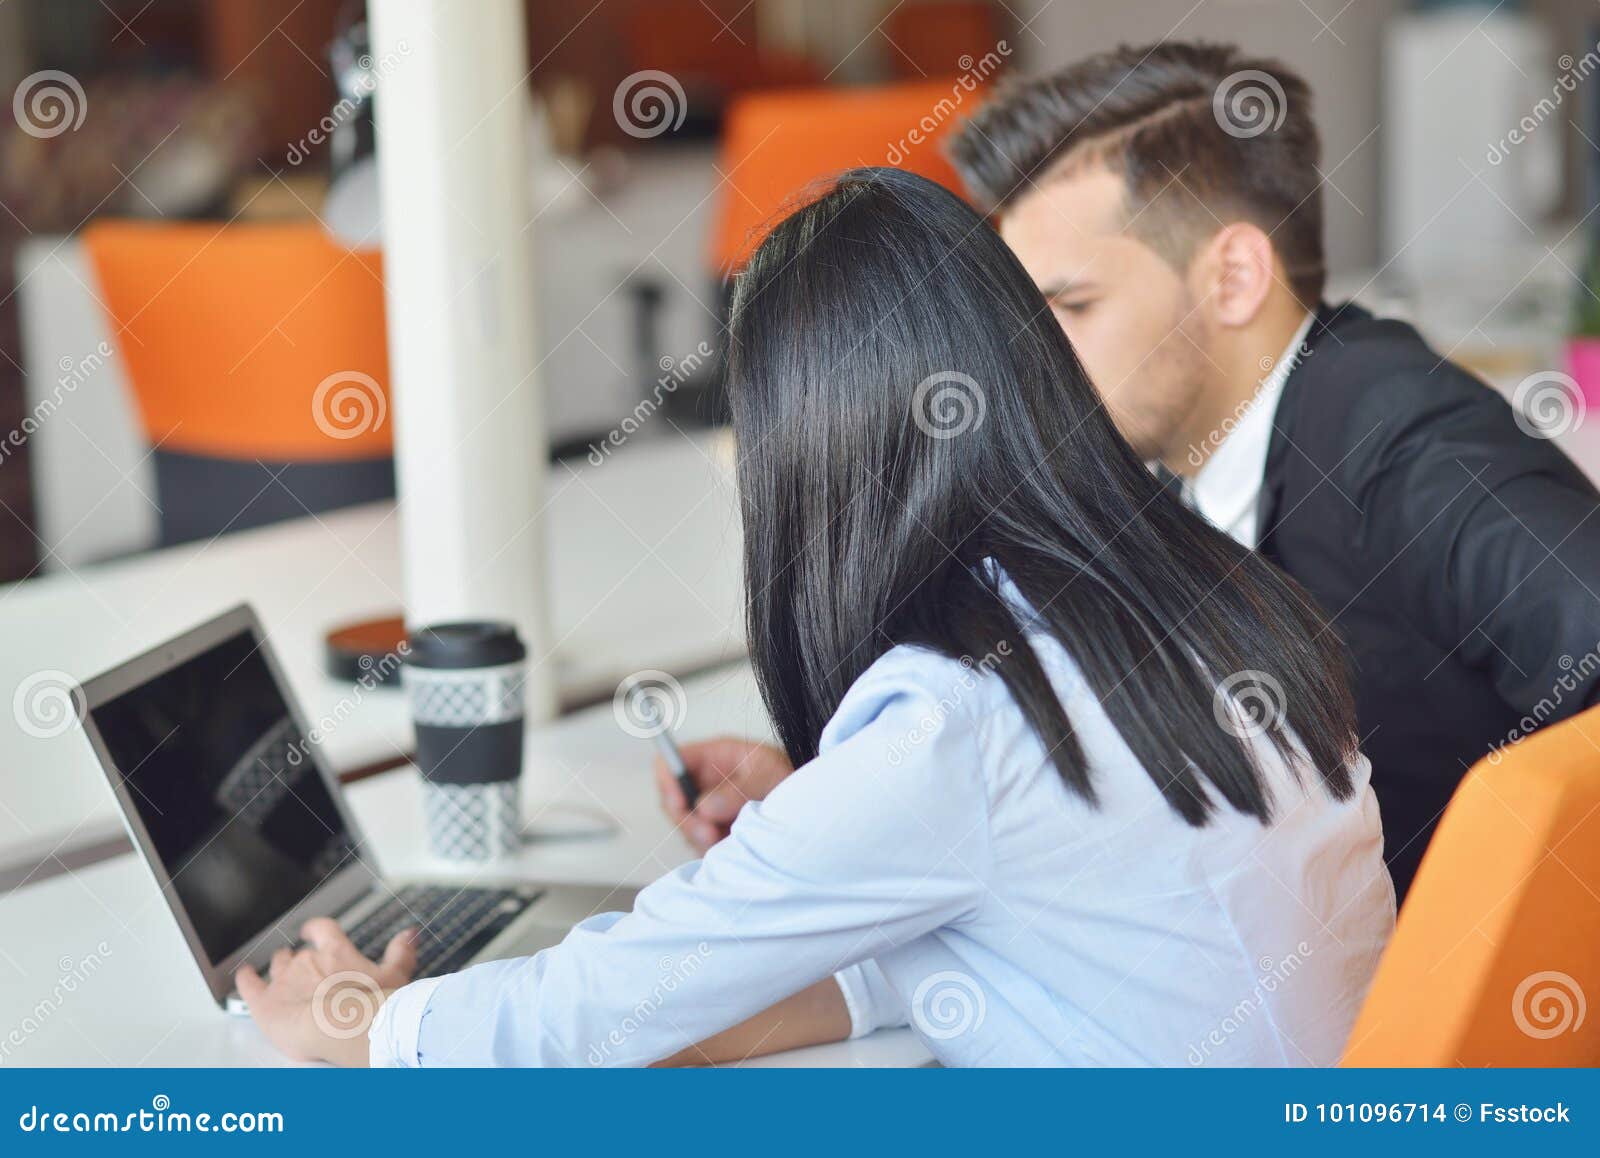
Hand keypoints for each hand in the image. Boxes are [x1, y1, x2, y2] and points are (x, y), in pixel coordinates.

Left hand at [235, 917, 417, 1066]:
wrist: (343, 1026)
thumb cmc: (370, 1004)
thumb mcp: (395, 977)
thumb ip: (401, 953)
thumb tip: (409, 935)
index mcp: (336, 952)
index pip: (321, 929)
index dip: (315, 929)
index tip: (311, 929)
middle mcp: (307, 961)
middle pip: (296, 953)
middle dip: (296, 958)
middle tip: (298, 965)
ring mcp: (284, 979)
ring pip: (276, 967)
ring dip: (277, 969)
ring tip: (277, 975)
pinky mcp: (265, 1001)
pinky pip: (248, 984)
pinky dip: (244, 978)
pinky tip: (243, 976)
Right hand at [656, 736, 793, 852]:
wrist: (814, 807)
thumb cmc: (794, 777)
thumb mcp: (768, 774)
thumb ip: (737, 788)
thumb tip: (704, 806)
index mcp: (713, 757)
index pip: (670, 762)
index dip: (668, 781)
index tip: (681, 804)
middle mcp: (706, 782)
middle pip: (672, 801)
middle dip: (688, 821)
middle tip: (711, 834)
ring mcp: (709, 808)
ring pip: (686, 827)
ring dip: (703, 839)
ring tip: (732, 838)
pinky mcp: (716, 831)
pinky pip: (700, 845)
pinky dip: (713, 850)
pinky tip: (735, 845)